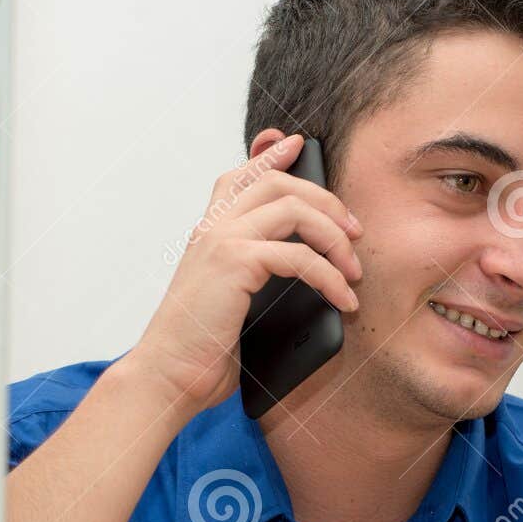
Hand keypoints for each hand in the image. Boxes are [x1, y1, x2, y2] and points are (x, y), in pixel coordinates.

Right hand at [126, 132, 362, 417]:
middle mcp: (213, 228)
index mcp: (209, 233)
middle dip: (326, 201)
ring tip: (353, 270)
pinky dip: (330, 276)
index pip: (240, 176)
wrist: (169, 375)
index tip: (297, 145)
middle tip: (353, 232)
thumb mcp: (228, 301)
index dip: (270, 156)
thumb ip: (253, 275)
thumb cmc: (199, 348)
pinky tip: (342, 298)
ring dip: (335, 236)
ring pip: (294, 208)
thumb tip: (299, 272)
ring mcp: (222, 241)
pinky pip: (300, 255)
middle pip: (278, 183)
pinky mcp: (235, 263)